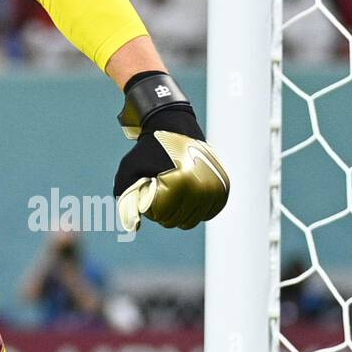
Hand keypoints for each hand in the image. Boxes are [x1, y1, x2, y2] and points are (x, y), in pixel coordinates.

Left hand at [114, 107, 229, 232]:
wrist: (172, 125)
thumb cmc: (147, 149)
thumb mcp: (129, 170)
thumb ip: (127, 199)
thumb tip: (134, 227)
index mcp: (181, 183)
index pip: (163, 216)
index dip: (151, 209)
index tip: (148, 194)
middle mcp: (203, 186)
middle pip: (180, 220)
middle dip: (165, 213)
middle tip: (160, 196)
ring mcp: (216, 186)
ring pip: (195, 219)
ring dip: (181, 212)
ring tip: (172, 196)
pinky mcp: (224, 184)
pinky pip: (210, 211)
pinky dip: (198, 209)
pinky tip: (187, 199)